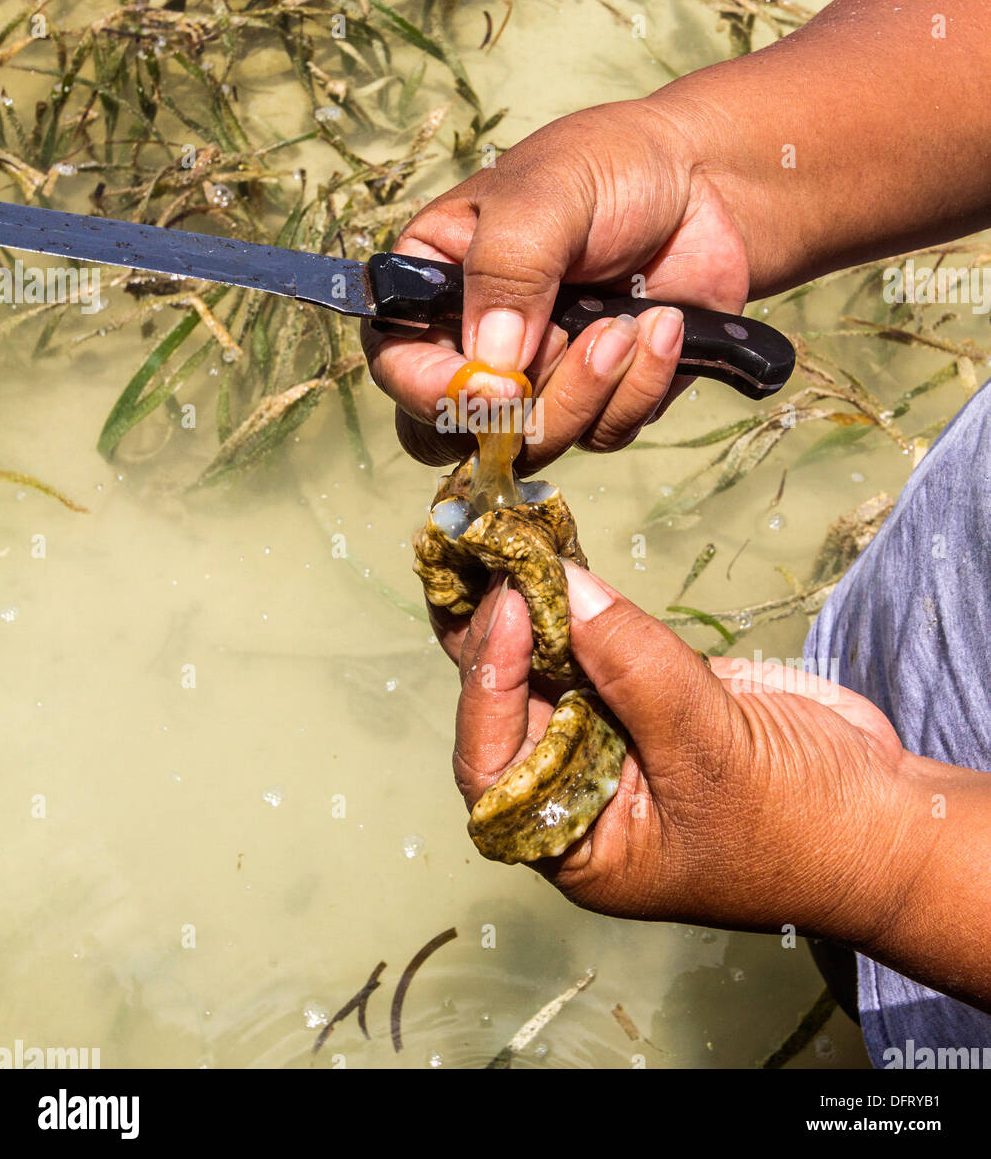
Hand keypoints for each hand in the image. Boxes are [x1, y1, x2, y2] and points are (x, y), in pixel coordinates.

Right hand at [362, 97, 750, 471]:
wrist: (703, 183)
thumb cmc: (609, 167)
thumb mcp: (544, 194)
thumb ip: (507, 269)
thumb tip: (493, 360)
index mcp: (434, 286)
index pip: (398, 366)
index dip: (435, 393)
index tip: (499, 387)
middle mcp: (474, 344)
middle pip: (458, 432)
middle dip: (521, 411)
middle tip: (569, 342)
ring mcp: (538, 378)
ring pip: (539, 442)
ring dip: (591, 387)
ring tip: (627, 320)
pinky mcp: (599, 399)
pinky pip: (605, 433)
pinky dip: (640, 387)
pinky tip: (662, 326)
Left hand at [448, 564, 925, 944]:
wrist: (886, 820)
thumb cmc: (800, 825)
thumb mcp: (710, 754)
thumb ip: (635, 669)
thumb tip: (564, 588)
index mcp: (574, 839)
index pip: (496, 766)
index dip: (490, 688)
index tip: (507, 611)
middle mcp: (577, 789)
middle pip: (509, 704)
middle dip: (494, 632)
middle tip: (489, 552)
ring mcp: (613, 736)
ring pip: (547, 665)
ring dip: (530, 605)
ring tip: (508, 537)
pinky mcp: (649, 693)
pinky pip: (599, 643)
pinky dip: (579, 602)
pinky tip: (557, 555)